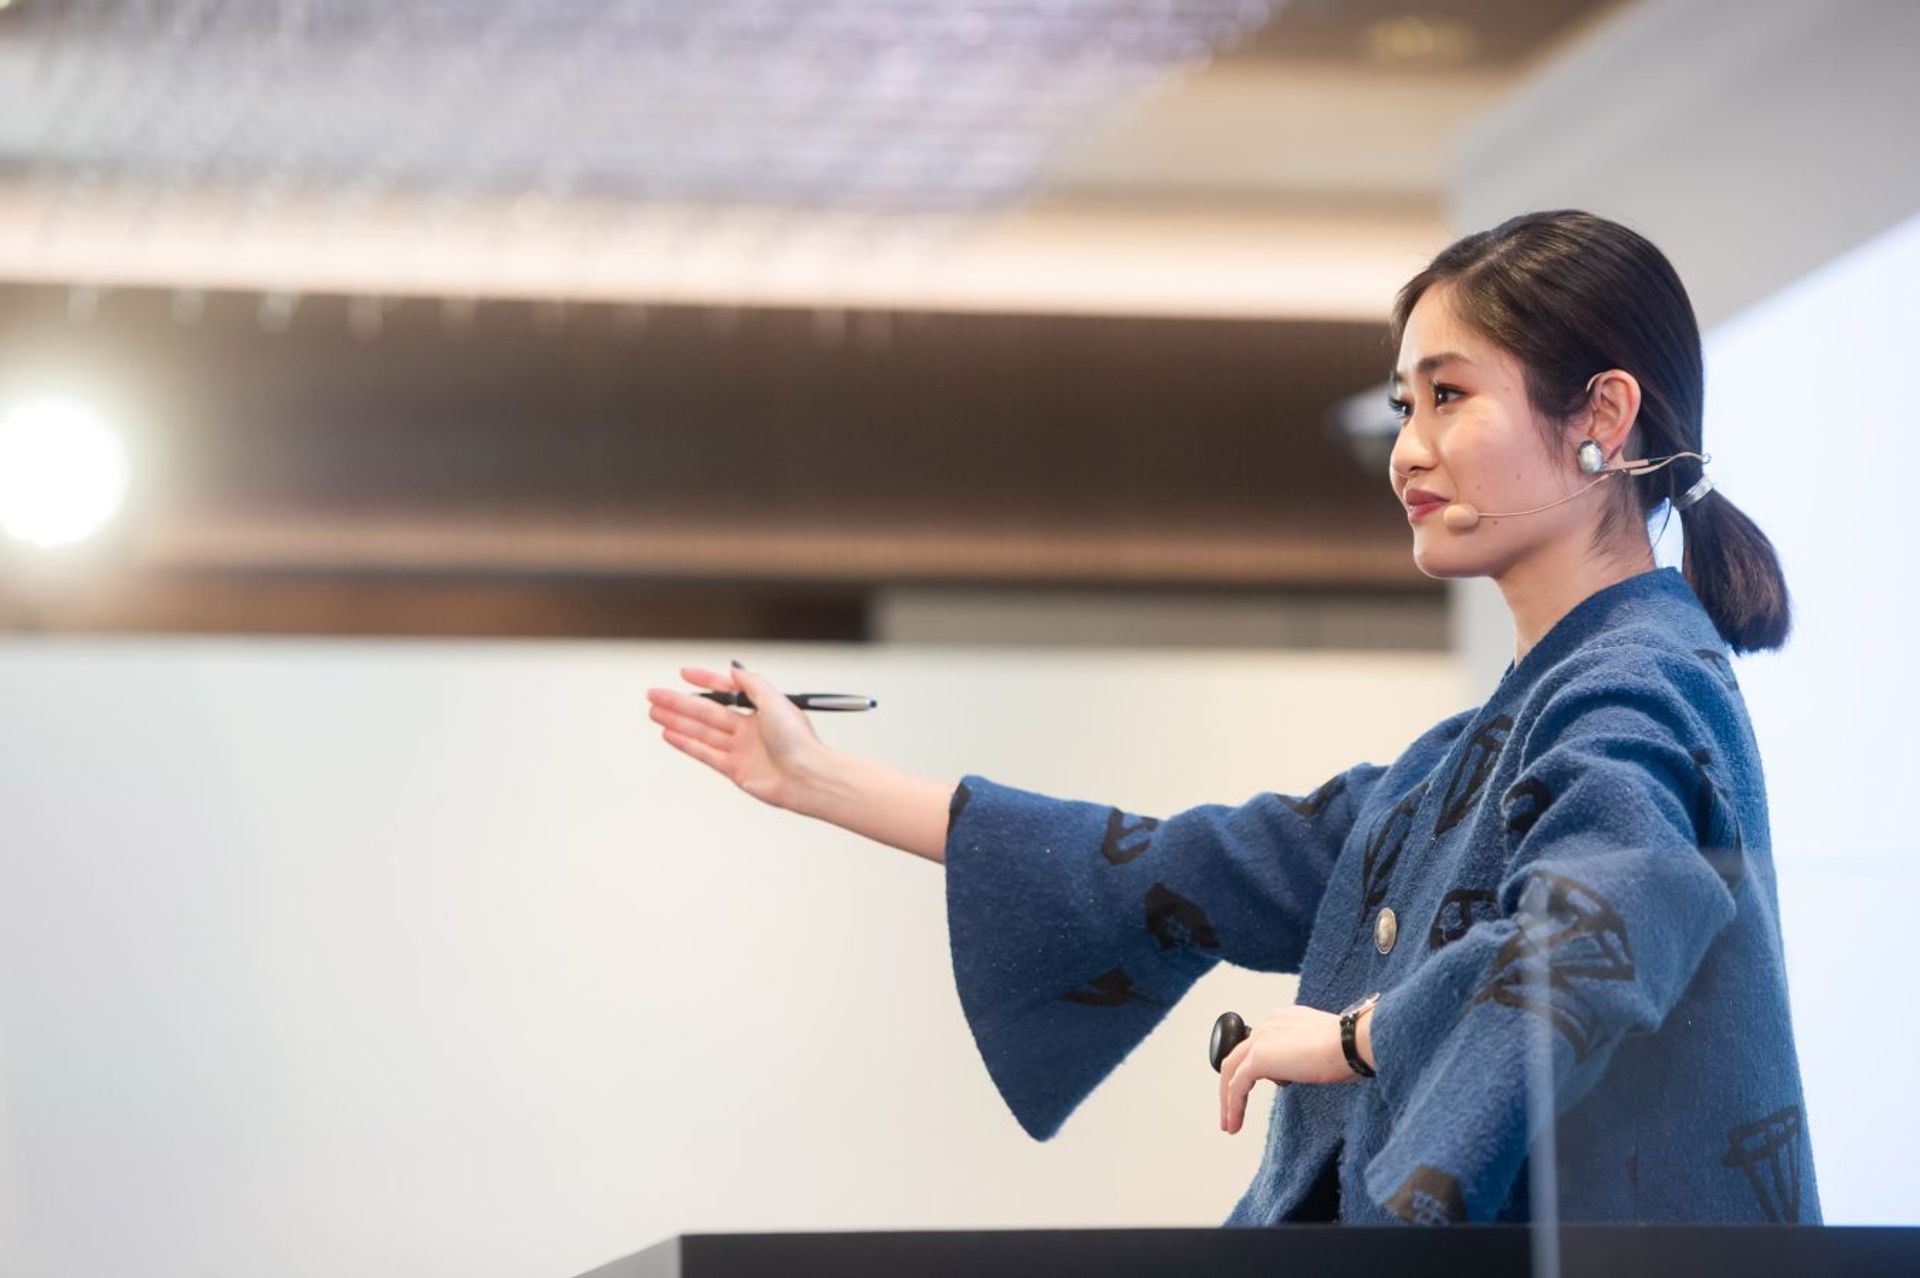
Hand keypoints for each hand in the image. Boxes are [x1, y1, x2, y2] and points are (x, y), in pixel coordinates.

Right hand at [646, 662, 826, 810]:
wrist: (806, 777)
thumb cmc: (798, 741)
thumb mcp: (776, 700)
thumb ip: (752, 683)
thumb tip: (733, 669)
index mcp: (761, 709)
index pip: (727, 690)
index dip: (705, 680)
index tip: (684, 673)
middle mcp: (749, 728)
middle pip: (706, 712)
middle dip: (679, 702)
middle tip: (654, 694)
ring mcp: (741, 749)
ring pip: (701, 731)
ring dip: (676, 721)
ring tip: (654, 712)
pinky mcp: (735, 769)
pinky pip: (704, 753)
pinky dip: (685, 743)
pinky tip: (669, 733)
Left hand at [1218, 1004, 1354, 1134]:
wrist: (1353, 1044)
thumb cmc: (1351, 1049)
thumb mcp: (1323, 1049)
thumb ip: (1306, 1055)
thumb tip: (1303, 1070)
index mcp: (1283, 1019)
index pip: (1260, 1044)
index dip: (1255, 1069)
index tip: (1255, 1090)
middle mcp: (1268, 1024)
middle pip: (1238, 1057)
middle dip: (1231, 1086)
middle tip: (1232, 1110)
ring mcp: (1262, 1039)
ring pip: (1231, 1071)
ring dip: (1227, 1100)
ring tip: (1230, 1123)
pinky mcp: (1260, 1057)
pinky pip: (1236, 1085)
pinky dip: (1233, 1105)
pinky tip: (1235, 1123)